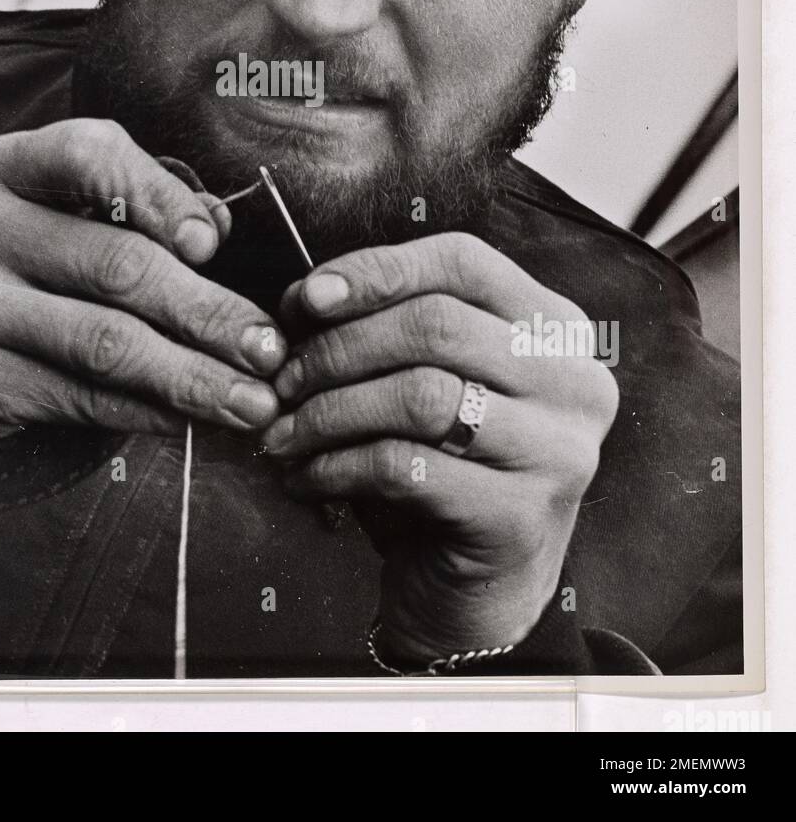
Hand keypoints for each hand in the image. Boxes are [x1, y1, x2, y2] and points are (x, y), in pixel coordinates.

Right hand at [0, 119, 283, 446]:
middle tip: (268, 350)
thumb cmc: (26, 281)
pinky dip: (148, 410)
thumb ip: (138, 216)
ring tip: (251, 402)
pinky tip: (192, 419)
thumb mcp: (67, 228)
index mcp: (4, 166)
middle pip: (113, 263)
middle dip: (207, 312)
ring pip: (102, 341)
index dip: (160, 196)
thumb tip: (217, 226)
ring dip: (192, 377)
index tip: (214, 245)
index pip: (89, 154)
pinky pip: (78, 396)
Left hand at [264, 234, 617, 657]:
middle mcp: (573, 382)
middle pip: (436, 324)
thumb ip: (381, 329)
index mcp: (554, 329)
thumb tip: (304, 296)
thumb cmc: (441, 470)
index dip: (379, 269)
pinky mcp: (521, 517)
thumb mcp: (421, 382)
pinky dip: (339, 467)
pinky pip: (407, 468)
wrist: (476, 594)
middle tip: (283, 380)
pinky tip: (308, 477)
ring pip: (420, 395)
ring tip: (284, 432)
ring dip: (330, 410)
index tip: (308, 298)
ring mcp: (558, 451)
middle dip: (339, 347)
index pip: (465, 261)